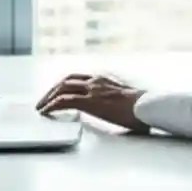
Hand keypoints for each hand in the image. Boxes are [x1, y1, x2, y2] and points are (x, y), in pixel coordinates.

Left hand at [35, 73, 150, 132]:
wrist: (150, 107)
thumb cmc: (145, 108)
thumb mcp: (127, 101)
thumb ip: (117, 102)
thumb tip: (118, 113)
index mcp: (105, 79)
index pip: (79, 78)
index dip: (65, 84)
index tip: (57, 92)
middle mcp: (97, 81)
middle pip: (66, 80)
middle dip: (52, 90)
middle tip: (44, 100)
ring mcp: (92, 90)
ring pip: (62, 88)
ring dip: (48, 97)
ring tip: (41, 107)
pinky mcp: (90, 102)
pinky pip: (63, 101)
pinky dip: (52, 105)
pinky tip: (46, 112)